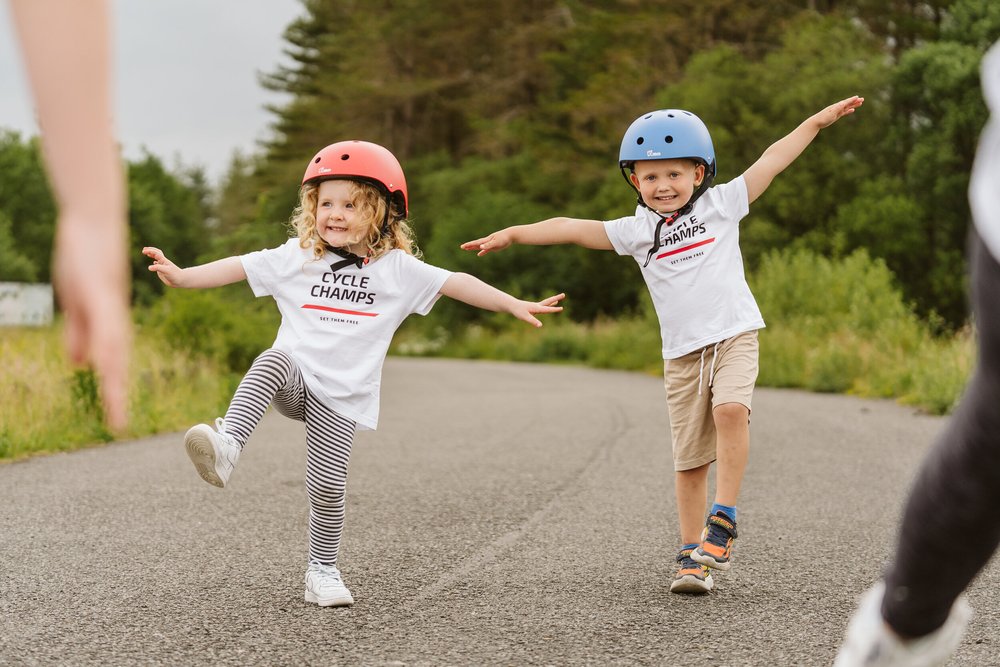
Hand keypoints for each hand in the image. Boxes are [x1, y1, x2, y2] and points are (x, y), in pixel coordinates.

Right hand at [54, 213, 129, 431]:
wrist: (92, 223)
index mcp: (108, 324)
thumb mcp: (79, 303)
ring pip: (114, 346)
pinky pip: (104, 320)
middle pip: (118, 361)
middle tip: (119, 427)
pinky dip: (104, 341)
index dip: (114, 390)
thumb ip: (81, 333)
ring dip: (114, 375)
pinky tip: (103, 360)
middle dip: (117, 393)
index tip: (116, 420)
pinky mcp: (101, 290)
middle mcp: (114, 318)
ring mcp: (109, 305)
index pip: (113, 362)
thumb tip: (80, 364)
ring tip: (114, 403)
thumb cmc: (85, 260)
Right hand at [142, 246, 183, 286]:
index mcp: (164, 260)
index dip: (150, 251)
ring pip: (157, 258)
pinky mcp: (163, 271)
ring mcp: (163, 266)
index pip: (156, 253)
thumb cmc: (174, 275)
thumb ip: (158, 268)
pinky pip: (158, 265)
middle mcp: (163, 262)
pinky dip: (155, 263)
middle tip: (143, 250)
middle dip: (150, 250)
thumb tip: (149, 267)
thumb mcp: (166, 271)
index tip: (144, 252)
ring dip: (152, 255)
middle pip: (157, 253)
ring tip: (146, 253)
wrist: (180, 280)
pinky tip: (154, 262)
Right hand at [460, 230, 512, 255]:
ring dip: (474, 248)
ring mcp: (490, 244)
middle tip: (462, 247)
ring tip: (467, 249)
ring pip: (480, 246)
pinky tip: (479, 254)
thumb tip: (480, 247)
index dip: (469, 245)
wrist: (511, 235)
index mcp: (486, 241)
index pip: (475, 243)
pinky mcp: (494, 247)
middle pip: (476, 244)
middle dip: (469, 246)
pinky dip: (482, 252)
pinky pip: (486, 250)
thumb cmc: (503, 238)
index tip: (462, 246)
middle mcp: (486, 242)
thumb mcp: (496, 243)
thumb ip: (488, 245)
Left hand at [509, 293, 565, 327]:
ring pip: (546, 303)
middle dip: (556, 298)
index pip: (547, 309)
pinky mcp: (533, 307)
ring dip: (552, 301)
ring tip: (558, 300)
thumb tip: (540, 325)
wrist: (512, 305)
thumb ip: (533, 321)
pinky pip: (542, 305)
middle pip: (549, 301)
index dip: (554, 309)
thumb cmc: (518, 311)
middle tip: (564, 294)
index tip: (562, 308)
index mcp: (537, 308)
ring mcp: (535, 306)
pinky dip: (547, 304)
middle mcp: (537, 306)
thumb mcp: (525, 317)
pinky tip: (547, 305)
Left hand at [813, 95, 863, 128]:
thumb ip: (837, 108)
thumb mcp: (831, 114)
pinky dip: (848, 111)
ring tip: (860, 103)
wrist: (816, 122)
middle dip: (855, 101)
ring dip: (853, 105)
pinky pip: (844, 112)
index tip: (858, 97)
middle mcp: (837, 107)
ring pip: (847, 107)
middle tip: (862, 99)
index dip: (852, 100)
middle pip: (848, 103)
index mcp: (836, 106)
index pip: (846, 102)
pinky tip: (852, 110)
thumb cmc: (823, 118)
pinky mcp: (836, 115)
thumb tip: (843, 103)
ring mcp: (837, 111)